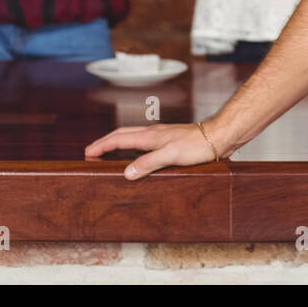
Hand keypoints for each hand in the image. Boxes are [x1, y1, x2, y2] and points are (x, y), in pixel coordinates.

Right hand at [84, 121, 223, 179]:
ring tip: (110, 153)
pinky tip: (140, 155)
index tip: (87, 153)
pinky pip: (146, 143)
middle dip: (105, 142)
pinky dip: (134, 148)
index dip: (101, 146)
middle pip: (123, 134)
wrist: (220, 136)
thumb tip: (127, 172)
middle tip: (92, 152)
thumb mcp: (171, 155)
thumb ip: (149, 163)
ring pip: (134, 137)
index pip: (118, 139)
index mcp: (150, 136)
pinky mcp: (172, 142)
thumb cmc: (198, 144)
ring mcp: (163, 136)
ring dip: (119, 143)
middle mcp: (154, 133)